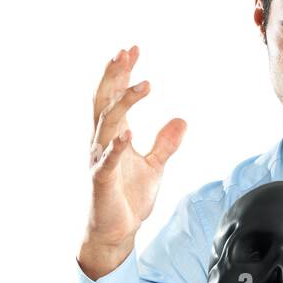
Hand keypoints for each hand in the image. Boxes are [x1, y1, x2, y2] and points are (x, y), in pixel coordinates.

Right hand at [79, 45, 185, 277]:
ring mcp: (101, 160)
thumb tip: (182, 121)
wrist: (117, 232)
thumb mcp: (155, 167)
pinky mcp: (103, 181)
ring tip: (143, 85)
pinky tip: (128, 132)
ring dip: (125, 103)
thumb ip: (165, 144)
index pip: (115, 97)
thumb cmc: (129, 199)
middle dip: (114, 76)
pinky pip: (109, 160)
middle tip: (125, 52)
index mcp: (114, 136)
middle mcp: (102, 143)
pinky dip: (118, 146)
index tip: (133, 50)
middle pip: (105, 101)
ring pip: (108, 123)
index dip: (122, 73)